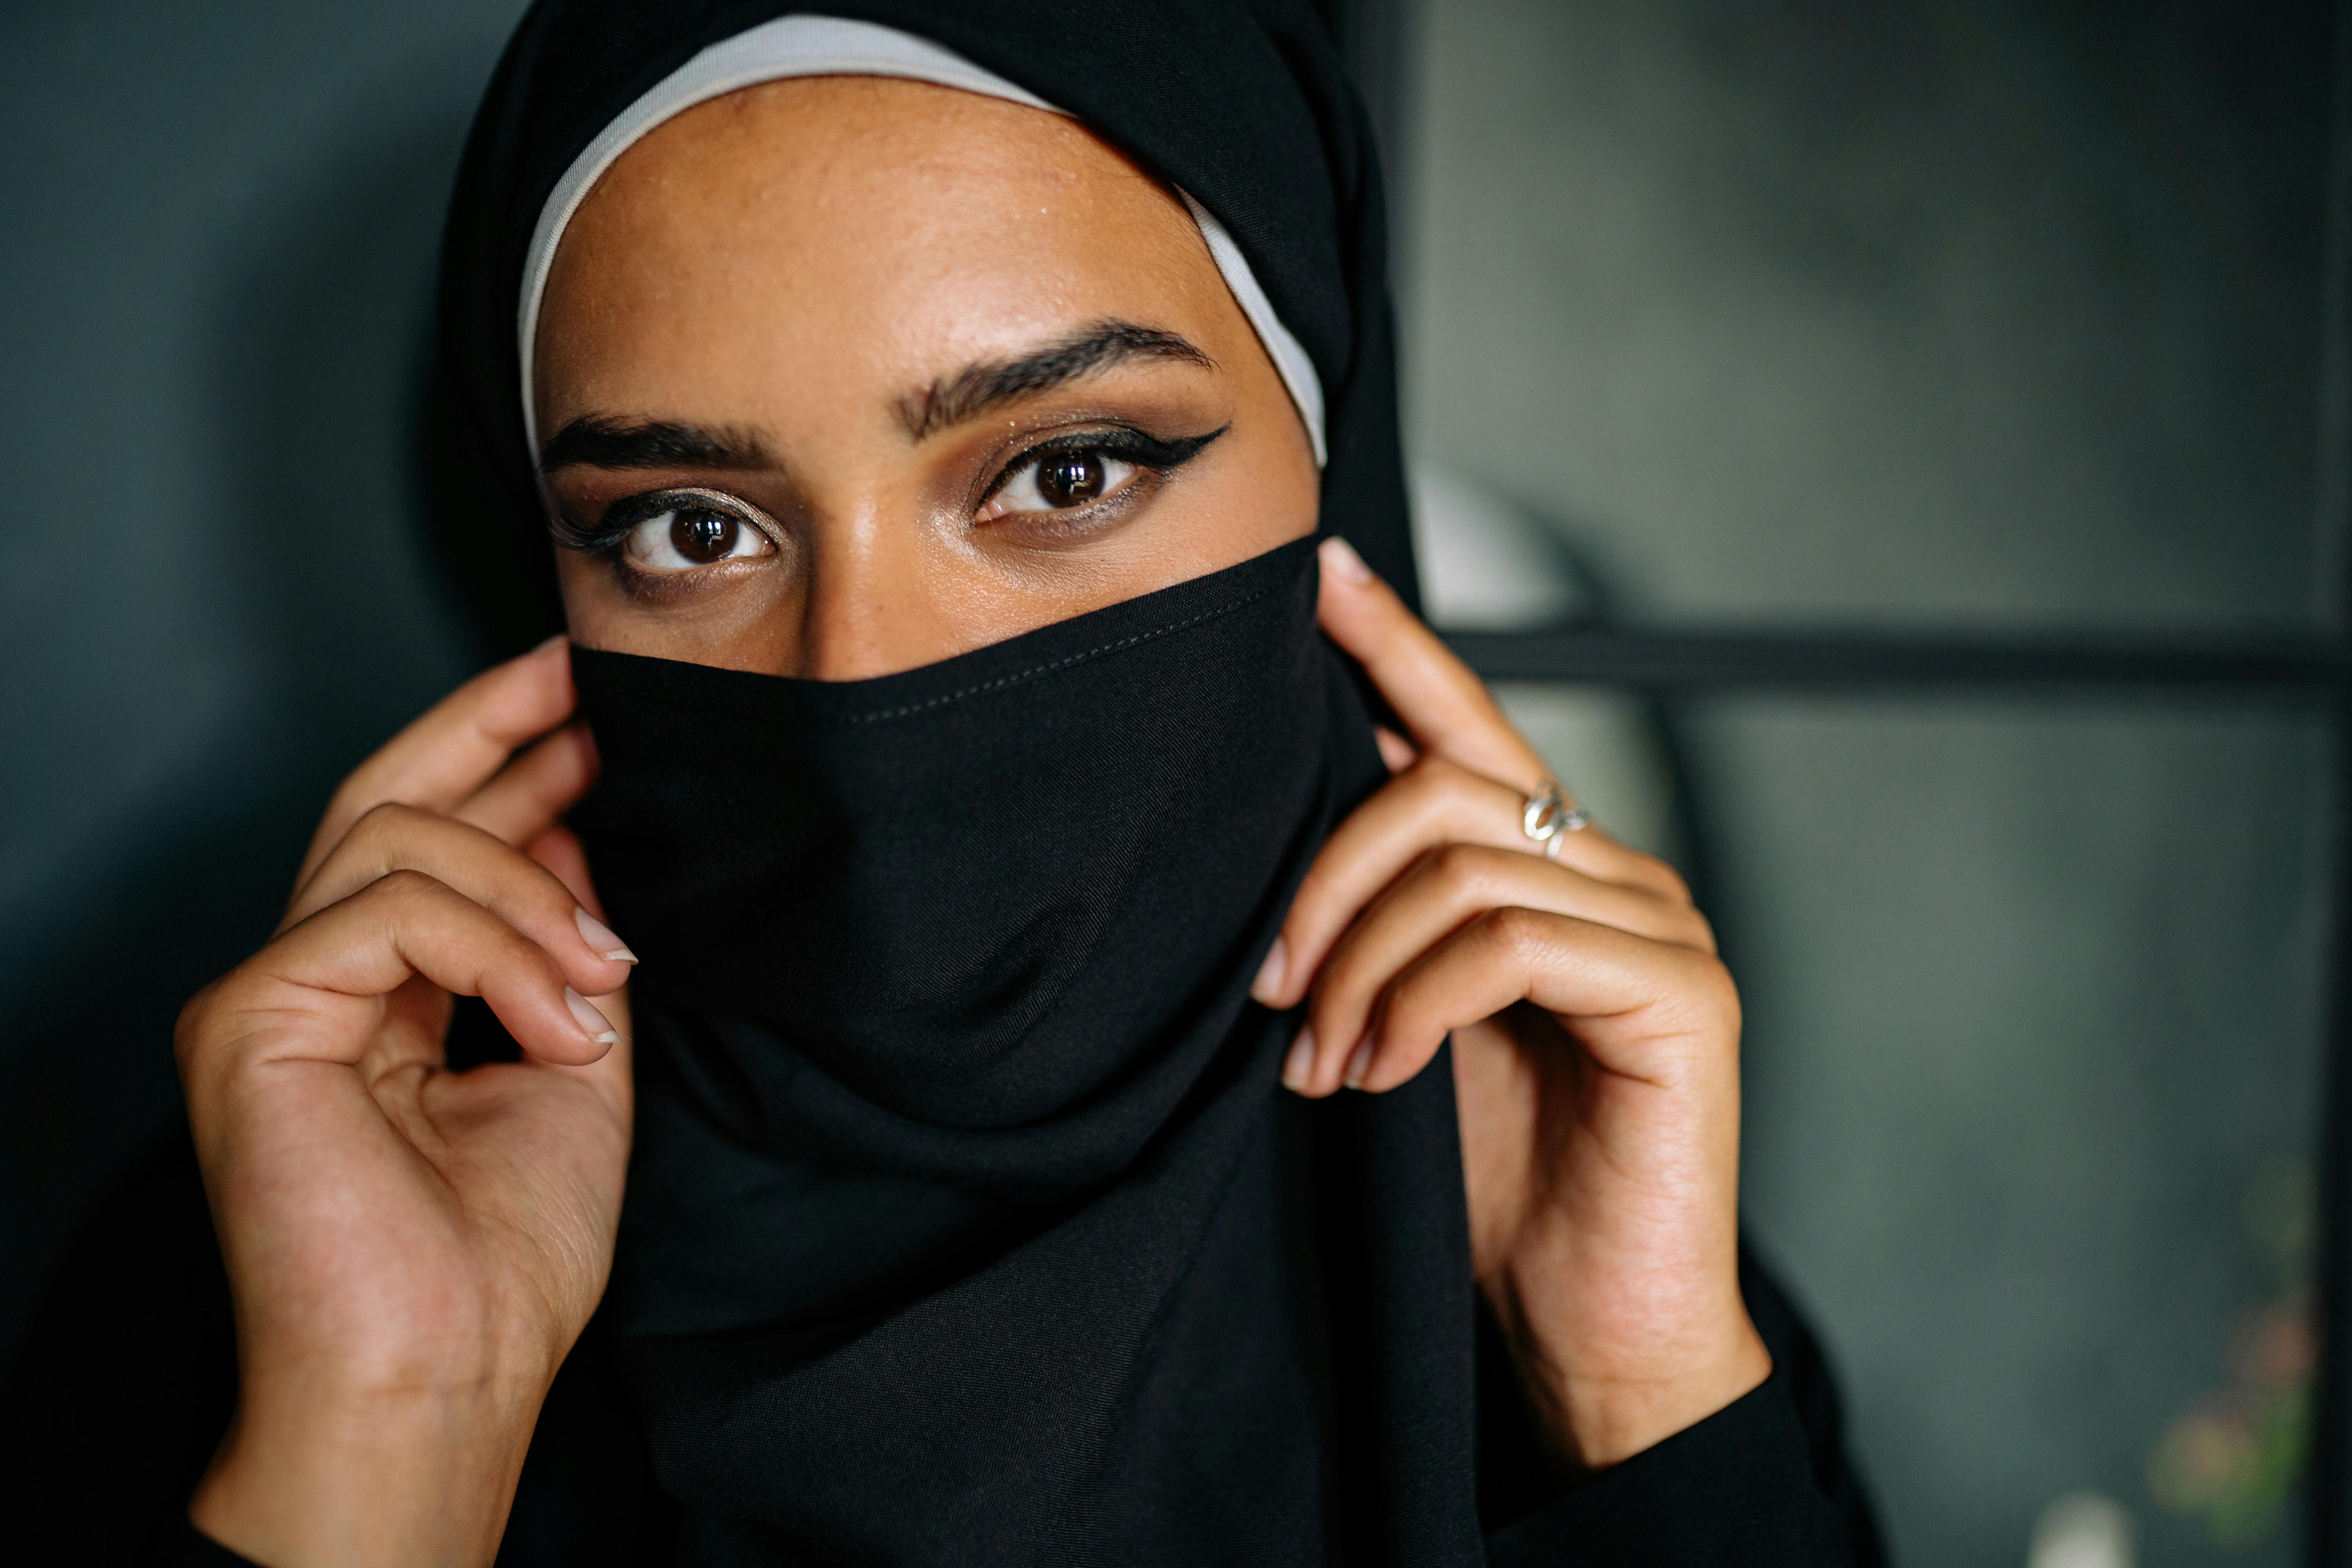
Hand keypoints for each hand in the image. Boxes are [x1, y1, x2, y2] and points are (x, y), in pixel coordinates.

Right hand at [177, 637, 634, 1566]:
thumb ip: (563, 954)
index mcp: (385, 997)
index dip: (502, 756)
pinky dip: (494, 944)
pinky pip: (384, 912)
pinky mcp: (249, 1020)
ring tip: (604, 967)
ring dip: (529, 887)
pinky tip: (561, 1010)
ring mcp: (271, 996)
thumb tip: (575, 838)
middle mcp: (314, 982)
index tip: (590, 705)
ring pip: (393, 841)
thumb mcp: (573, 1066)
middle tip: (583, 690)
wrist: (446, 1373)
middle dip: (490, 732)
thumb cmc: (503, 1259)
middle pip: (382, 799)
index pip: (426, 839)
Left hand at [1255, 538, 1769, 1467]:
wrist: (1588, 1329)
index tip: (1317, 577)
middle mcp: (1617, 877)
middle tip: (1270, 987)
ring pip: (1464, 865)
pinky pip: (1513, 941)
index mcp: (1553, 871)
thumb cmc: (1497, 1186)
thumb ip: (1385, 925)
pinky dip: (1418, 1002)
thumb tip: (1288, 833)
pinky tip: (1379, 1071)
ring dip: (1360, 961)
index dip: (1394, 647)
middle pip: (1439, 787)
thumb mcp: (1406, 1026)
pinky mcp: (1682, 997)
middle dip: (1325, 875)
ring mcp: (1662, 928)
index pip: (1468, 729)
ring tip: (1320, 1056)